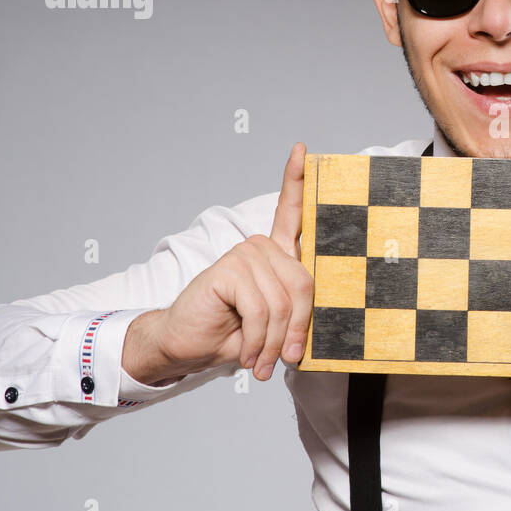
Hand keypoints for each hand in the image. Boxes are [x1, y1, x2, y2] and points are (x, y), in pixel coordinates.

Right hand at [123, 143, 314, 384]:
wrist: (189, 347)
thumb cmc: (235, 334)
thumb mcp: (276, 324)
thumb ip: (297, 311)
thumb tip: (321, 318)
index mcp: (275, 254)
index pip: (290, 213)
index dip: (297, 181)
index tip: (303, 149)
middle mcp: (261, 247)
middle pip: (304, 284)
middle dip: (297, 330)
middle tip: (286, 359)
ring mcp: (244, 253)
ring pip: (284, 302)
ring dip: (275, 342)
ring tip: (261, 361)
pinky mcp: (229, 268)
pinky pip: (262, 309)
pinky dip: (259, 340)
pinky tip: (247, 353)